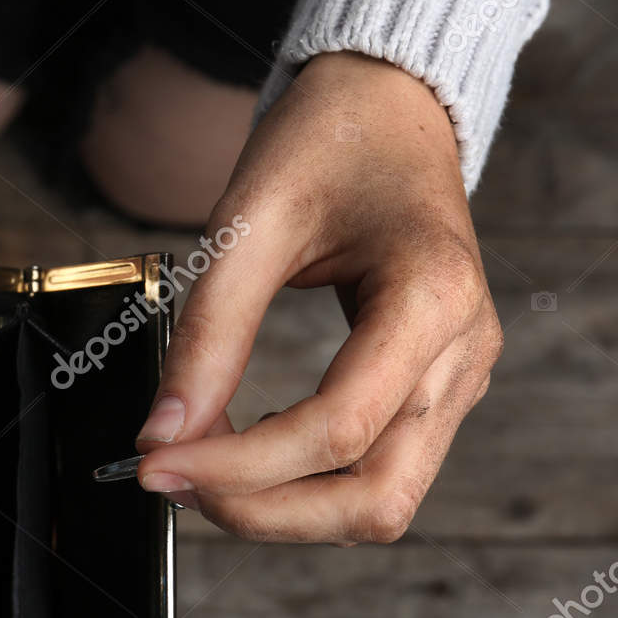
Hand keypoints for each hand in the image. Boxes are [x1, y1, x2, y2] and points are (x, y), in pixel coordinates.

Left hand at [134, 52, 501, 543]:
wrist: (391, 105)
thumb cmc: (329, 141)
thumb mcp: (251, 220)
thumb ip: (209, 332)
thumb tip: (161, 435)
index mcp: (432, 297)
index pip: (338, 431)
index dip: (238, 467)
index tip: (153, 464)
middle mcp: (464, 352)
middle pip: (379, 499)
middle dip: (269, 512)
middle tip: (176, 483)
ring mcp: (460, 377)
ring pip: (384, 503)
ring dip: (288, 509)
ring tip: (204, 470)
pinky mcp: (439, 389)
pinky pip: (380, 471)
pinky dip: (308, 484)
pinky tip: (247, 452)